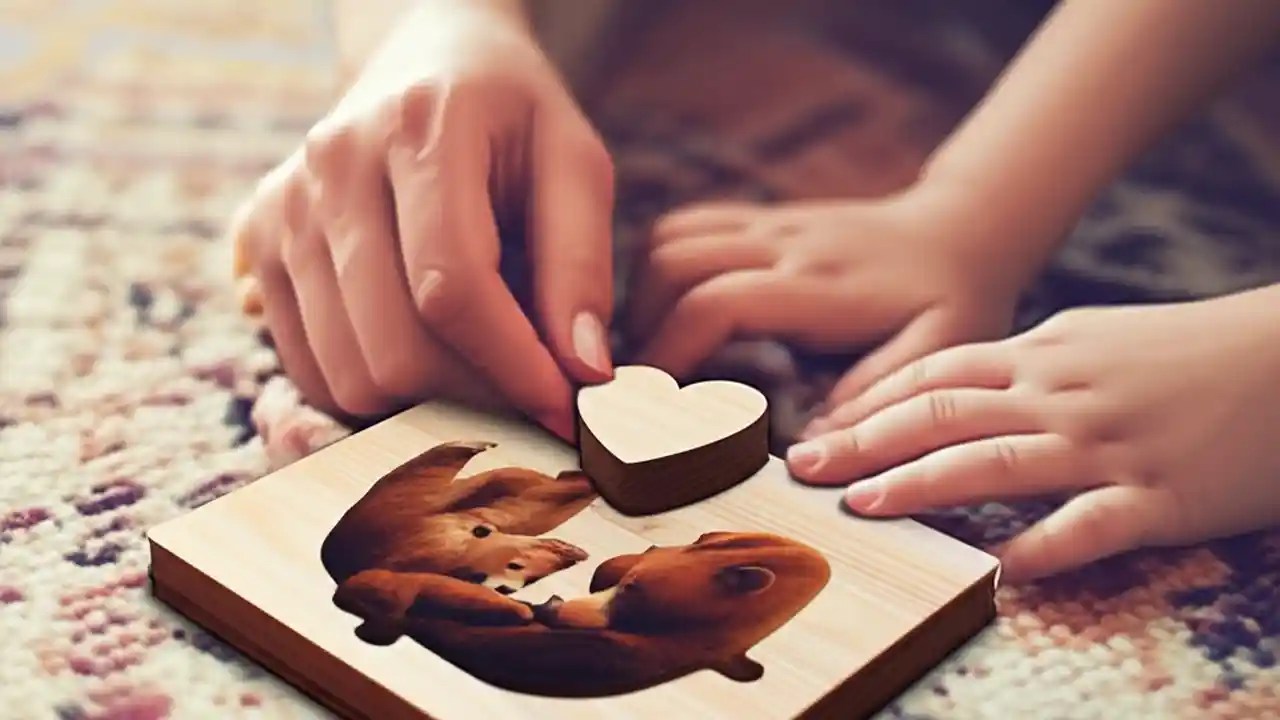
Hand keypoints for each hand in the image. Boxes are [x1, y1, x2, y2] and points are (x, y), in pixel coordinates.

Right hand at [230, 2, 614, 437]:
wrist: (428, 63)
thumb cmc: (514, 119)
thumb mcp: (575, 166)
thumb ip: (581, 266)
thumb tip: (583, 375)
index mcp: (420, 127)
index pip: (452, 289)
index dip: (513, 367)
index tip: (564, 407)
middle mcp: (332, 163)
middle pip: (393, 348)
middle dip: (474, 396)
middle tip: (527, 393)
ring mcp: (282, 205)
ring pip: (347, 373)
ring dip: (426, 400)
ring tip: (480, 369)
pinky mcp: (257, 241)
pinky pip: (310, 369)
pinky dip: (375, 391)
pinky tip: (426, 354)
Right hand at [624, 186, 1032, 403]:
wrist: (962, 232)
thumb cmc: (951, 303)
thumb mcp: (938, 356)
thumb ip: (877, 398)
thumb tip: (810, 448)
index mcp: (820, 285)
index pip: (717, 302)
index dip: (672, 352)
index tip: (657, 405)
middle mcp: (785, 244)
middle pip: (674, 261)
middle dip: (642, 325)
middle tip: (643, 385)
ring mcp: (768, 225)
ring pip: (669, 236)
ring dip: (643, 295)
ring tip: (654, 355)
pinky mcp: (758, 221)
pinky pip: (684, 225)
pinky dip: (658, 268)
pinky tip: (669, 316)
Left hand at [788, 288, 1279, 582]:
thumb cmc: (1188, 351)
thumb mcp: (1093, 337)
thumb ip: (1026, 363)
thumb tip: (960, 385)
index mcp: (1044, 353)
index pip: (935, 373)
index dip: (868, 405)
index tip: (817, 431)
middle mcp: (1062, 393)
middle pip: (944, 413)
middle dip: (866, 442)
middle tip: (806, 470)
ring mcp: (1108, 443)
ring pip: (998, 460)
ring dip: (924, 485)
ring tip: (866, 508)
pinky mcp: (1161, 493)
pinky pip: (1092, 525)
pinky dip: (1043, 548)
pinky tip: (1000, 570)